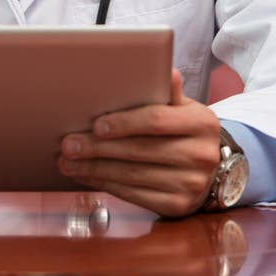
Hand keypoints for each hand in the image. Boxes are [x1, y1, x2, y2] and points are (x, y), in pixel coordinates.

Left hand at [58, 69, 220, 216]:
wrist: (209, 168)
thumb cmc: (183, 129)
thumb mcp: (182, 107)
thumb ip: (167, 92)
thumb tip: (167, 70)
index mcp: (202, 122)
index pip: (157, 120)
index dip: (124, 123)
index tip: (96, 125)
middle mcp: (201, 155)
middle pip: (139, 150)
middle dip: (97, 148)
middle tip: (68, 144)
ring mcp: (191, 184)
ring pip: (132, 175)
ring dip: (94, 168)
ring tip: (67, 161)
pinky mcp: (178, 206)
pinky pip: (134, 196)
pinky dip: (105, 184)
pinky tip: (86, 175)